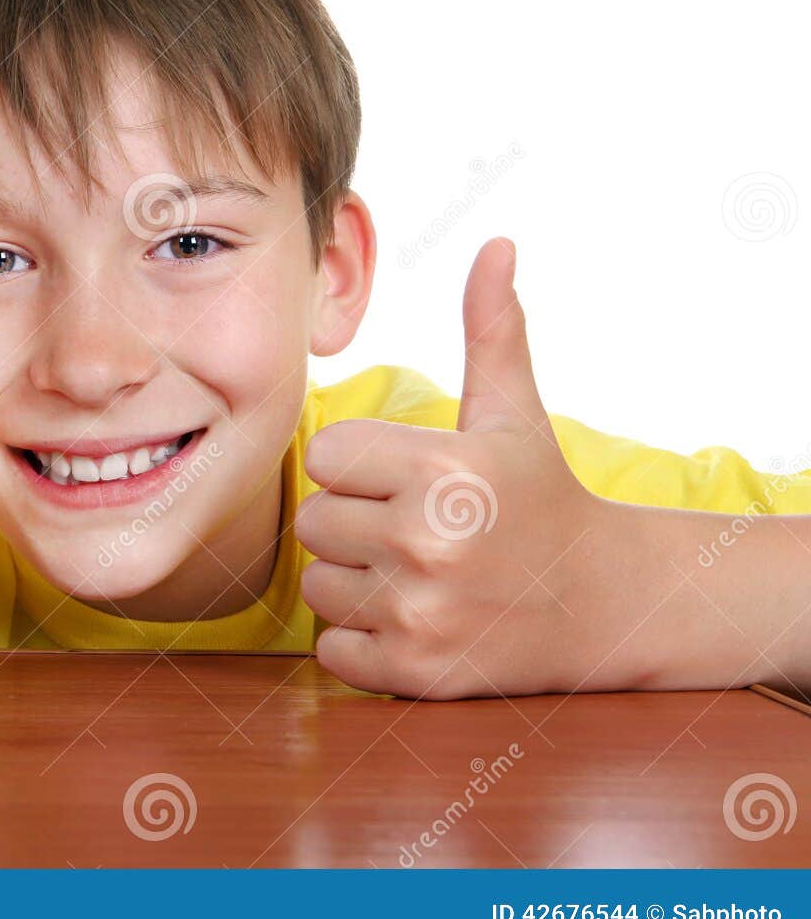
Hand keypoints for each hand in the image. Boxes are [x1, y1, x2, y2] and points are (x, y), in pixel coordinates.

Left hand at [297, 238, 623, 698]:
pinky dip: (361, 640)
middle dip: (354, 522)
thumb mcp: (515, 412)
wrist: (604, 606)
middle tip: (414, 528)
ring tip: (416, 573)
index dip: (360, 466)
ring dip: (354, 581)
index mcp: (445, 469)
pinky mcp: (415, 674)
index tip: (406, 478)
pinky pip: (332, 649)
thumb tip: (496, 244)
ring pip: (317, 585)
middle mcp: (430, 541)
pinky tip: (414, 618)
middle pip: (314, 521)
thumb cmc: (541, 496)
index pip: (326, 455)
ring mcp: (422, 613)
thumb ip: (492, 329)